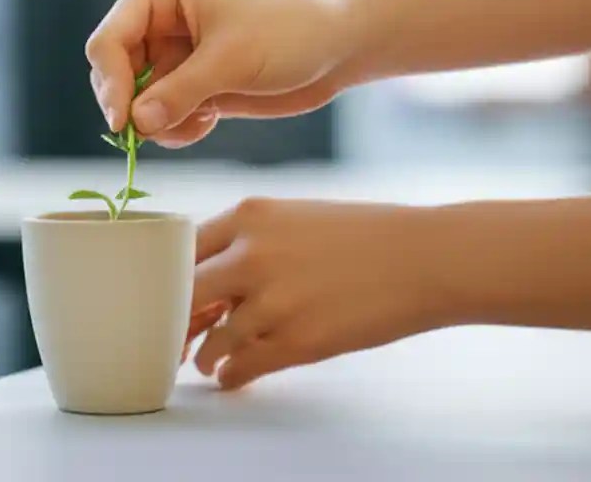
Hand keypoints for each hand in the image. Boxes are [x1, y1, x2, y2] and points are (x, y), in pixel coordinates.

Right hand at [85, 0, 358, 147]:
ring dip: (160, 122)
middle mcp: (155, 17)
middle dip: (136, 107)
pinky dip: (176, 127)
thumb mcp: (232, 60)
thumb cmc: (290, 31)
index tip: (124, 123)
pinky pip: (158, 116)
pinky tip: (209, 120)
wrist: (338, 45)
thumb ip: (178, 93)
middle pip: (113, 74)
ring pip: (134, 102)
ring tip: (200, 119)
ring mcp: (169, 51)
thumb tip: (135, 124)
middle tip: (162, 129)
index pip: (108, 41)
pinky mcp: (186, 81)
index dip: (111, 84)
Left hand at [188, 198, 449, 389]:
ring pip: (213, 338)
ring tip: (204, 361)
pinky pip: (243, 365)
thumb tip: (208, 280)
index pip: (180, 249)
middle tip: (169, 334)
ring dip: (204, 355)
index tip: (163, 292)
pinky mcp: (297, 340)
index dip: (167, 276)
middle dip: (173, 319)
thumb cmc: (365, 235)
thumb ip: (248, 241)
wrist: (426, 258)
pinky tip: (231, 375)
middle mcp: (252, 255)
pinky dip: (231, 374)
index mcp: (249, 216)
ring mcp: (273, 300)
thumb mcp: (295, 217)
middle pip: (183, 295)